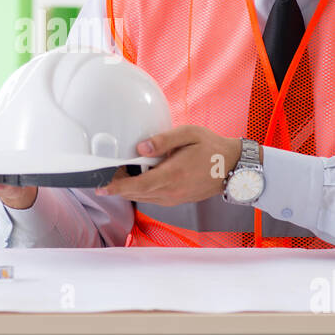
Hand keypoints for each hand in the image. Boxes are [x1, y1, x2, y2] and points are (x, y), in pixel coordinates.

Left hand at [95, 126, 241, 206]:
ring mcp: (174, 197)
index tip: (101, 186)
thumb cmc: (212, 148)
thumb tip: (141, 148)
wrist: (233, 167)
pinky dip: (141, 191)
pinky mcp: (177, 199)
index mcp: (173, 175)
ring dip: (128, 190)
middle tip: (101, 179)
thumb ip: (163, 141)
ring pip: (143, 197)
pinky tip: (137, 180)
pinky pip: (153, 198)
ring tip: (116, 177)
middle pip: (136, 194)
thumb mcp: (188, 135)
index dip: (117, 187)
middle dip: (117, 188)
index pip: (138, 186)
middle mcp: (172, 191)